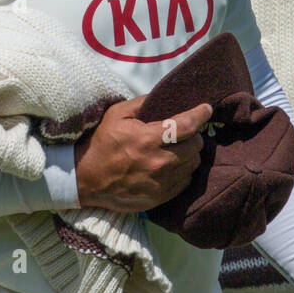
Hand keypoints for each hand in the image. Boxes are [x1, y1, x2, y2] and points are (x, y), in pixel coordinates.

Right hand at [74, 96, 211, 212]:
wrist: (86, 179)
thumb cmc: (102, 142)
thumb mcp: (117, 114)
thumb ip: (143, 102)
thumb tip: (165, 95)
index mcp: (148, 139)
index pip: (187, 126)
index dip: (201, 114)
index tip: (207, 108)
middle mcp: (159, 162)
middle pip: (196, 145)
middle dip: (194, 135)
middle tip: (185, 131)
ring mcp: (161, 182)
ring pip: (193, 164)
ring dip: (190, 153)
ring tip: (178, 148)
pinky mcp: (160, 197)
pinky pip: (186, 181)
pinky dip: (184, 171)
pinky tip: (172, 165)